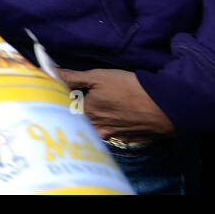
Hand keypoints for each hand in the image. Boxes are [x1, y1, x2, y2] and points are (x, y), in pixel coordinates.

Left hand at [56, 68, 174, 141]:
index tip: (59, 90)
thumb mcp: (98, 77)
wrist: (165, 106)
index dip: (60, 98)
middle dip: (74, 110)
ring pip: (94, 128)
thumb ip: (72, 77)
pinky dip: (108, 126)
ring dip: (91, 119)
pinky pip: (111, 134)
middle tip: (76, 98)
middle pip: (77, 120)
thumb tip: (49, 73)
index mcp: (85, 112)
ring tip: (98, 106)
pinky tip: (114, 116)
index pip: (63, 107)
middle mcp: (95, 128)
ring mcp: (112, 136)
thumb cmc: (130, 88)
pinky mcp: (127, 140)